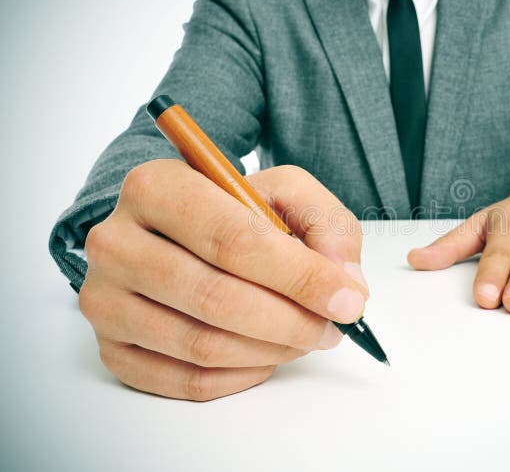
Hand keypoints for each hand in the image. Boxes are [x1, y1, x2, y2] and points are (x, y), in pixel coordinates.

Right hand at [80, 160, 367, 400]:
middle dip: (290, 321)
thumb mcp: (286, 193)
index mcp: (156, 187)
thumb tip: (346, 285)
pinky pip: (184, 380)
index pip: (233, 240)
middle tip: (330, 328)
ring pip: (201, 344)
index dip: (299, 277)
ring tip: (304, 339)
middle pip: (215, 296)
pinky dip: (240, 376)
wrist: (174, 232)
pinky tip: (266, 356)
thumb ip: (327, 226)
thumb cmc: (235, 212)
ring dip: (270, 351)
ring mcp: (104, 298)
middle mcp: (115, 241)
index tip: (346, 300)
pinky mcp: (111, 347)